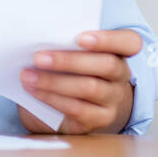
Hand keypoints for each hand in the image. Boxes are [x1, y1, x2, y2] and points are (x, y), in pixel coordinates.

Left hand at [18, 29, 140, 133]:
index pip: (130, 42)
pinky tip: (34, 91)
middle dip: (69, 60)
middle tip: (38, 57)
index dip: (109, 39)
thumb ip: (63, 44)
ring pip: (90, 87)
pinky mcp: (99, 119)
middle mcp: (120, 76)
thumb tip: (34, 37)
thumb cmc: (68, 72)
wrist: (75, 109)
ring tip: (27, 76)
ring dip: (54, 81)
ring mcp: (113, 99)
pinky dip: (52, 98)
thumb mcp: (69, 55)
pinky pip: (77, 108)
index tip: (80, 37)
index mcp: (117, 53)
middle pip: (108, 65)